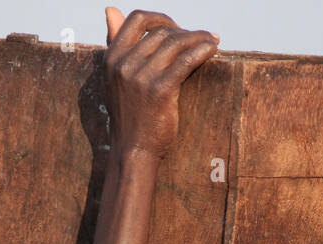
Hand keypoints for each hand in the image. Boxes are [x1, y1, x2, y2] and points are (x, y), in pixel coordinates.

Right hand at [103, 7, 218, 159]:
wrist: (132, 150)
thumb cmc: (129, 115)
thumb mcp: (114, 78)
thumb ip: (115, 44)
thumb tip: (110, 9)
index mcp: (111, 58)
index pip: (136, 20)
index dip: (160, 19)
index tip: (176, 29)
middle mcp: (124, 64)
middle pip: (161, 32)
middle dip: (185, 32)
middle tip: (202, 38)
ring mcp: (140, 78)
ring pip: (175, 44)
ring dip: (198, 38)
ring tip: (212, 41)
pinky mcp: (159, 91)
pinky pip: (185, 61)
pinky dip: (201, 51)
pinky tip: (211, 50)